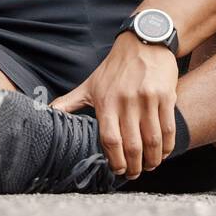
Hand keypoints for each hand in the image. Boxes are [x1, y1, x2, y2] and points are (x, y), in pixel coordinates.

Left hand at [50, 31, 179, 179]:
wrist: (143, 42)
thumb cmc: (114, 68)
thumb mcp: (89, 84)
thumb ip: (69, 102)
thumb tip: (46, 114)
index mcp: (106, 102)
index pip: (110, 140)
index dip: (115, 160)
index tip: (119, 171)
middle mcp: (126, 102)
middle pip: (132, 145)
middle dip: (135, 166)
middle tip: (135, 174)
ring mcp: (148, 99)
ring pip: (153, 140)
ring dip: (153, 160)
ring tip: (150, 166)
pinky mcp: (166, 96)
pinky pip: (169, 128)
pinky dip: (168, 146)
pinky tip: (164, 153)